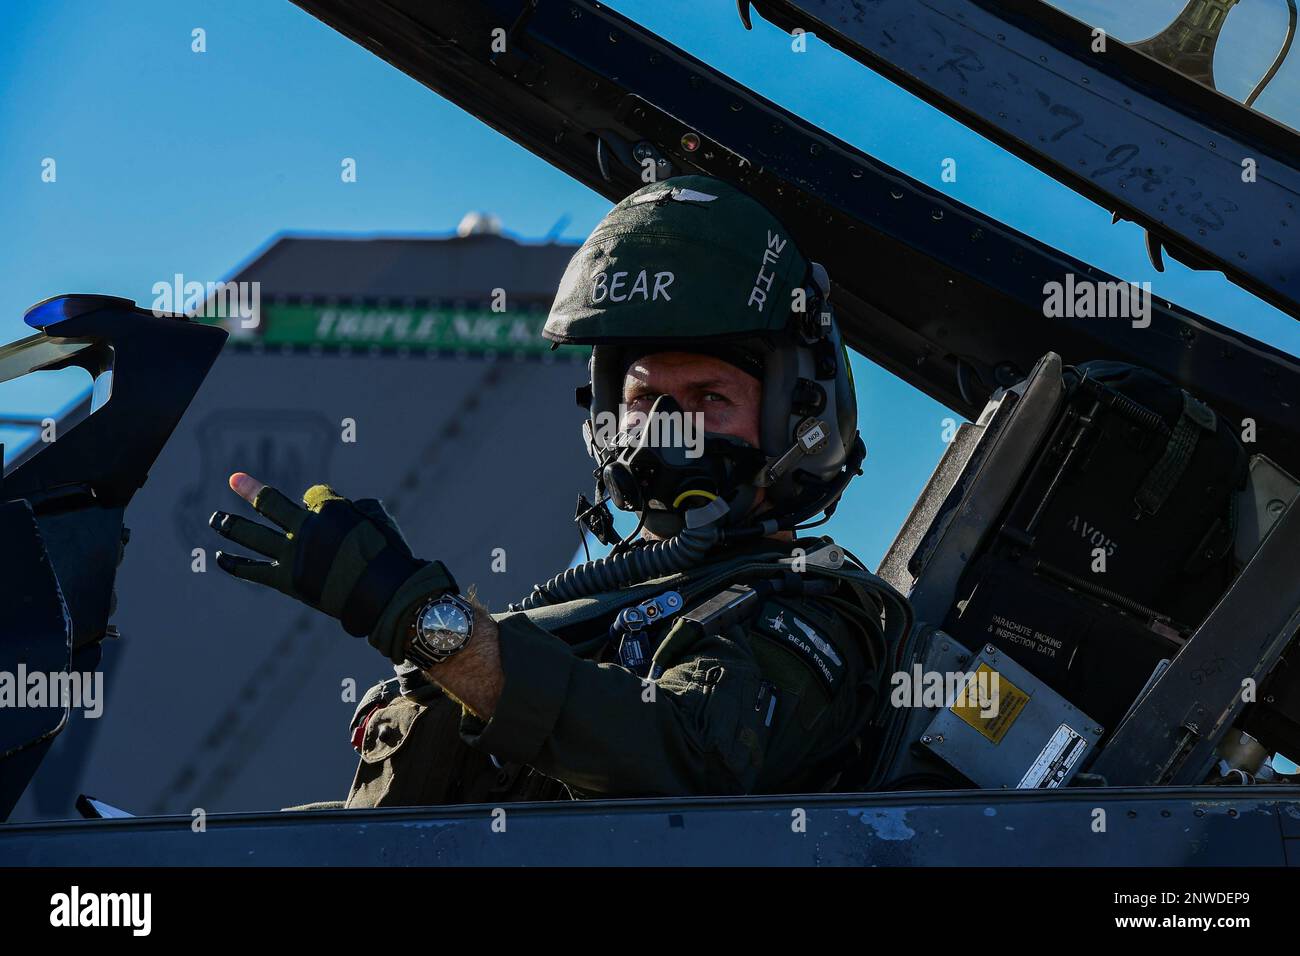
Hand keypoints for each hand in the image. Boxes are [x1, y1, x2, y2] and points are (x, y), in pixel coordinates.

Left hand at [210, 472, 456, 661]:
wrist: (385, 593)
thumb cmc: (388, 554)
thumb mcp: (377, 519)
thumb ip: (354, 508)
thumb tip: (335, 509)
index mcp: (329, 508)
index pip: (314, 495)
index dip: (320, 500)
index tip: (326, 509)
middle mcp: (305, 527)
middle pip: (269, 504)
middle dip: (250, 491)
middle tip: (233, 481)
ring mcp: (292, 554)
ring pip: (253, 535)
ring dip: (231, 526)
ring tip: (214, 519)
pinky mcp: (286, 580)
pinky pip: (254, 570)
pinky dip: (236, 564)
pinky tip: (219, 557)